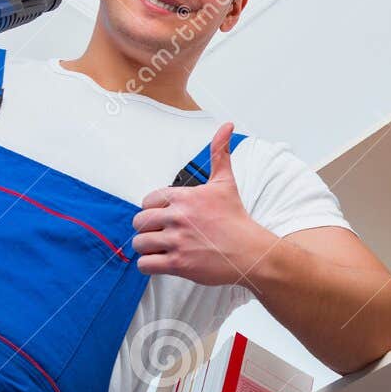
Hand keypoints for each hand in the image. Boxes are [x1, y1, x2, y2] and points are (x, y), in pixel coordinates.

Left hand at [132, 122, 274, 285]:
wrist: (251, 252)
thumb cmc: (237, 219)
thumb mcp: (226, 182)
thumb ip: (220, 153)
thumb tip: (226, 126)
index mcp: (184, 197)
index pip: (148, 201)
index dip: (154, 210)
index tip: (166, 217)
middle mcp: (178, 217)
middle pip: (139, 222)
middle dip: (148, 229)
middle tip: (162, 234)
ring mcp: (177, 241)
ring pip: (140, 243)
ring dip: (147, 248)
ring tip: (161, 249)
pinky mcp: (178, 264)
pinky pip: (145, 263)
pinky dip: (149, 265)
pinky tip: (162, 262)